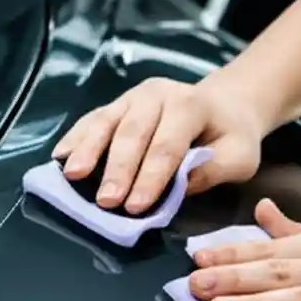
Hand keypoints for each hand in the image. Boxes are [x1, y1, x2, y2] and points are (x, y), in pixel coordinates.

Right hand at [51, 76, 265, 214]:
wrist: (224, 106)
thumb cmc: (230, 136)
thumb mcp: (240, 156)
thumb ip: (214, 169)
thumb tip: (180, 185)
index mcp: (190, 105)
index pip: (168, 145)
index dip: (151, 177)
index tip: (136, 206)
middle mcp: (157, 94)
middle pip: (132, 134)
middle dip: (117, 170)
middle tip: (105, 202)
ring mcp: (131, 97)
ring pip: (106, 122)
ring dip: (87, 151)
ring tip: (71, 176)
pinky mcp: (115, 106)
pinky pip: (92, 121)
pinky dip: (75, 139)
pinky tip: (60, 157)